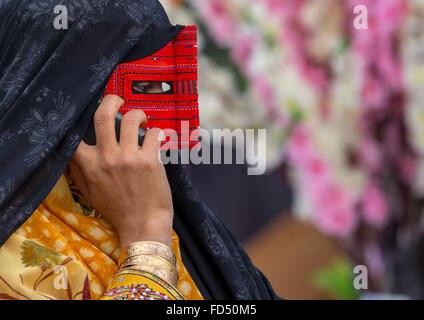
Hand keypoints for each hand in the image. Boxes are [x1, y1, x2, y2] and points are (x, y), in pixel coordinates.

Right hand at [68, 95, 173, 247]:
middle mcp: (107, 158)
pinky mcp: (150, 161)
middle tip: (118, 100)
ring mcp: (129, 158)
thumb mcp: (89, 193)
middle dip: (111, 100)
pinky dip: (156, 132)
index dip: (78, 118)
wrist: (142, 225)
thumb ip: (79, 172)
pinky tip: (156, 137)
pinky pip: (154, 134)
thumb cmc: (117, 210)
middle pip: (103, 115)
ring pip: (131, 119)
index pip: (74, 135)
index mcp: (89, 165)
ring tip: (142, 119)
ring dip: (138, 113)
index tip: (86, 110)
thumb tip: (71, 153)